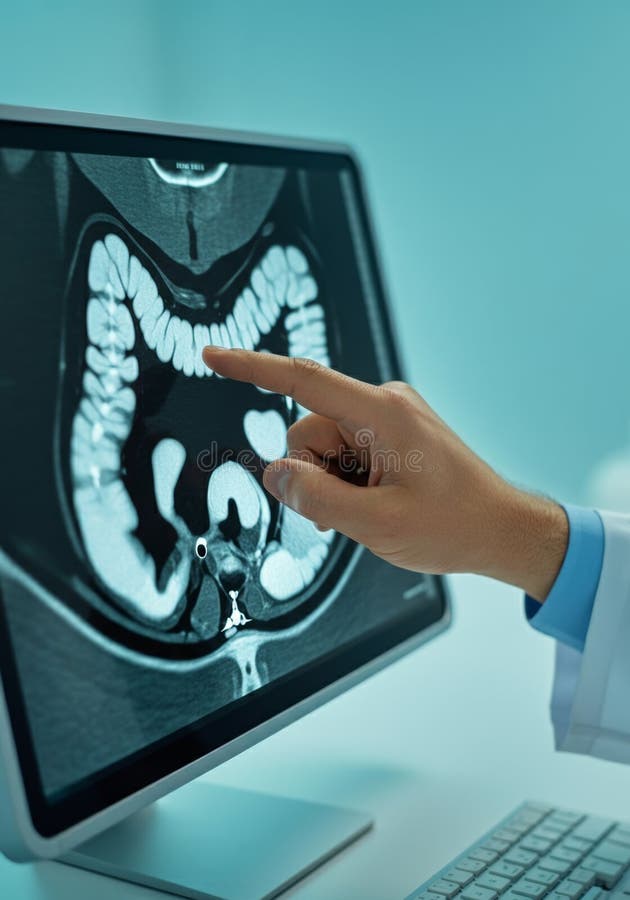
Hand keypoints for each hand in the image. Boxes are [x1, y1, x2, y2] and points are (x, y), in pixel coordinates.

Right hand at [202, 348, 567, 601]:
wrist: (501, 530)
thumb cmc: (454, 524)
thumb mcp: (376, 523)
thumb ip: (316, 498)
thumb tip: (274, 474)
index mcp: (383, 414)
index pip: (303, 381)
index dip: (251, 367)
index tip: (212, 355)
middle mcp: (384, 406)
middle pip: (308, 432)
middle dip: (313, 475)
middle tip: (348, 512)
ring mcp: (389, 420)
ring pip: (323, 448)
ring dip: (330, 484)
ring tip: (368, 511)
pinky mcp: (391, 435)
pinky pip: (344, 453)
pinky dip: (344, 482)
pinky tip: (370, 505)